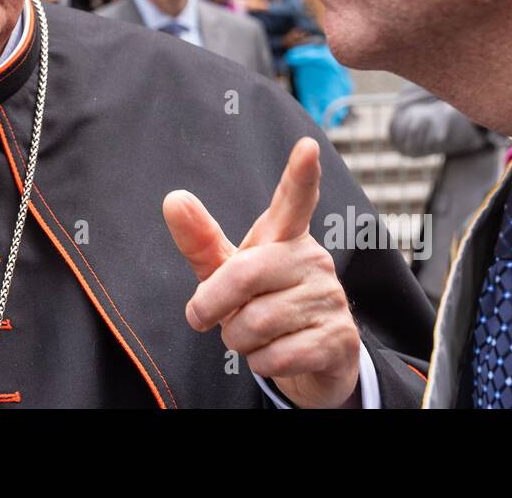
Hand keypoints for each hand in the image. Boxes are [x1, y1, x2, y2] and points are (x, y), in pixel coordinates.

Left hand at [163, 137, 360, 407]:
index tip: (306, 147)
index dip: (300, 175)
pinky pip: (275, 357)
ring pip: (256, 323)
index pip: (294, 200)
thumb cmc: (263, 304)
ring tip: (254, 336)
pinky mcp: (338, 339)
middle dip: (213, 305)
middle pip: (244, 276)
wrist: (310, 359)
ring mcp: (330, 298)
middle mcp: (313, 260)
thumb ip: (200, 240)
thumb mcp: (227, 272)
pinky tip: (276, 355)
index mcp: (285, 237)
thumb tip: (173, 198)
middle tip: (204, 316)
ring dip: (238, 340)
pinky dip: (261, 364)